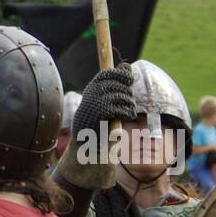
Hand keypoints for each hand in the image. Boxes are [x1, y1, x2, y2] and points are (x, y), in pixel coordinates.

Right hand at [55, 65, 136, 190]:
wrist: (87, 150)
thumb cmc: (99, 127)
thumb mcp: (106, 104)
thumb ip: (116, 86)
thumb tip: (127, 66)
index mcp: (90, 91)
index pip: (106, 74)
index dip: (120, 74)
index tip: (129, 79)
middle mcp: (89, 97)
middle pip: (115, 84)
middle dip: (126, 90)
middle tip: (129, 100)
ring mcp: (93, 106)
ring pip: (118, 96)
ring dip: (128, 102)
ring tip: (129, 111)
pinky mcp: (98, 117)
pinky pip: (117, 108)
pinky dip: (126, 112)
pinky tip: (128, 117)